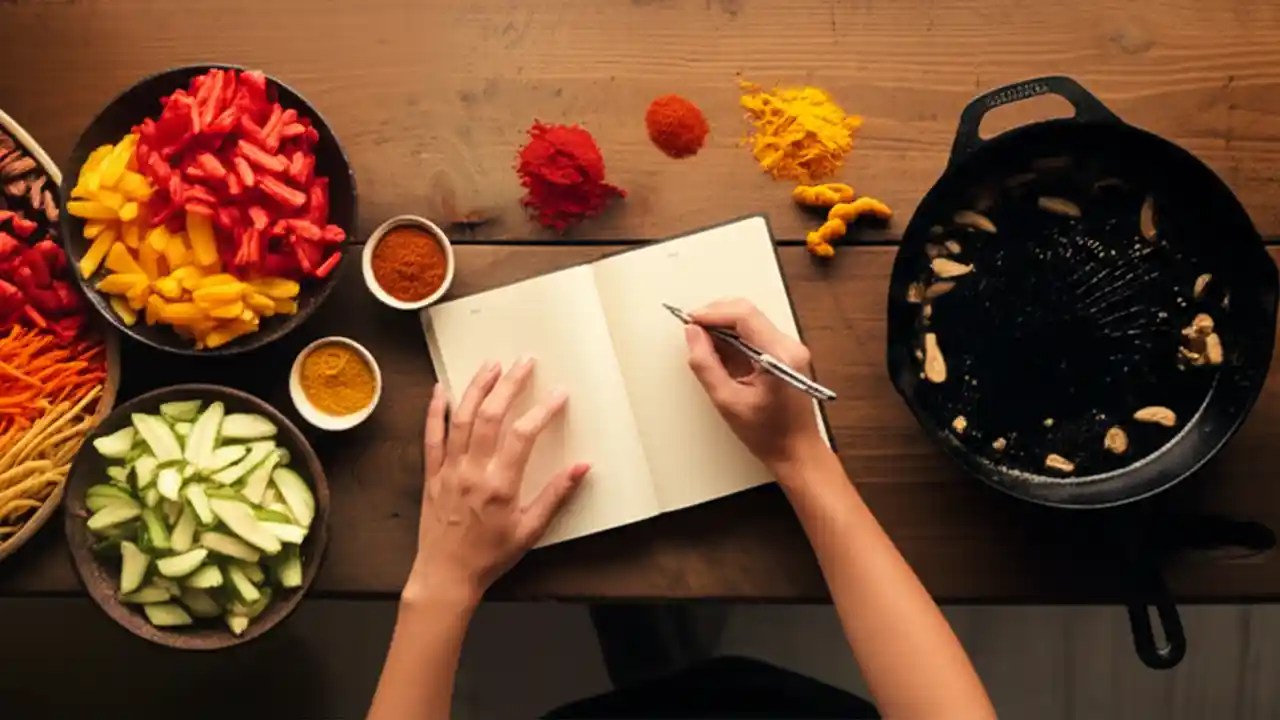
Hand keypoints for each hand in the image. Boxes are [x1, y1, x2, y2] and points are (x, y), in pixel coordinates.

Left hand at [406, 358, 589, 604]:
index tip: (558, 393)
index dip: (542, 410)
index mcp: (500, 485)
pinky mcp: (432, 474)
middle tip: (524, 362)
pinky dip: (435, 410)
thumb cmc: (490, 556)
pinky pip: (431, 435)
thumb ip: (556, 495)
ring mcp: (449, 470)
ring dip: (477, 388)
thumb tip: (582, 468)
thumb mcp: (531, 530)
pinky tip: (443, 389)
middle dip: (509, 385)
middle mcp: (473, 471)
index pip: (523, 435)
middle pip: (491, 416)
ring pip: (461, 418)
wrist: (446, 575)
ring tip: (491, 365)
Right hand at [684, 299, 823, 470]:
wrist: (796, 451)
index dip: (712, 312)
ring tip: (701, 343)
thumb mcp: (728, 401)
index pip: (744, 315)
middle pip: (747, 313)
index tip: (690, 320)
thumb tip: (693, 335)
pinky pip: (755, 334)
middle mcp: (790, 347)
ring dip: (723, 326)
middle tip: (692, 330)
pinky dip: (733, 338)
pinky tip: (718, 352)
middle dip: (715, 316)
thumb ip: (706, 364)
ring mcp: (790, 349)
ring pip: (750, 321)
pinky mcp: (785, 355)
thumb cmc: (770, 434)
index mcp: (780, 356)